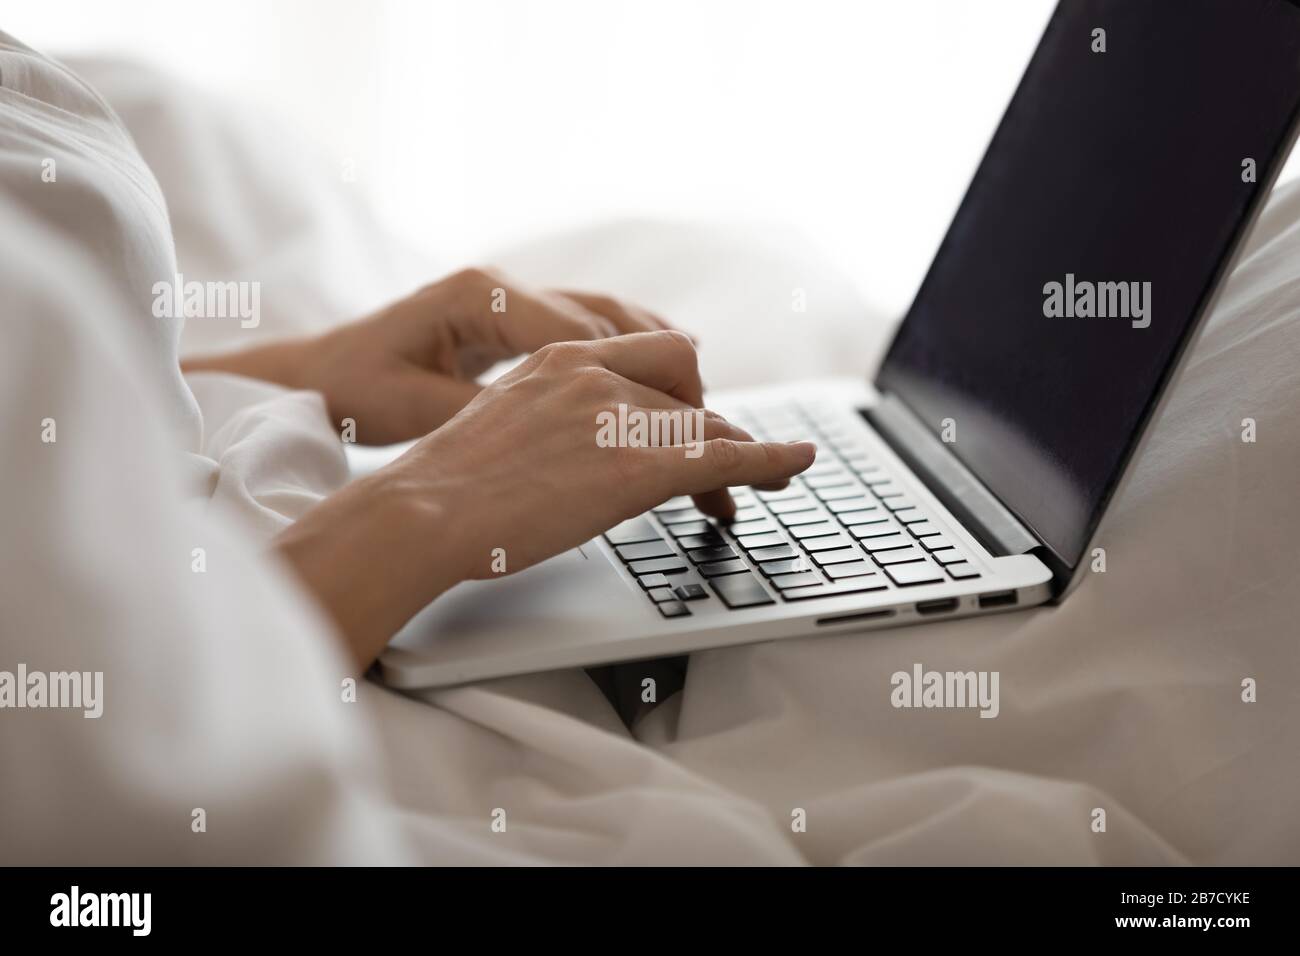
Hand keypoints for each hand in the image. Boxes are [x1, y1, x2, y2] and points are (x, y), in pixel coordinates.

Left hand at [183, 267, 678, 443]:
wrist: (314, 376)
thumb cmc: (355, 391)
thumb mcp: (421, 413)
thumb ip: (498, 420)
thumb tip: (576, 442)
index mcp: (481, 299)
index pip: (589, 337)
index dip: (646, 387)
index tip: (691, 428)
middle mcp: (506, 288)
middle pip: (618, 322)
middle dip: (672, 378)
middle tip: (710, 432)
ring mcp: (513, 301)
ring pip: (615, 321)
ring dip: (662, 365)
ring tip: (703, 414)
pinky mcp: (515, 324)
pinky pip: (595, 333)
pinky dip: (636, 362)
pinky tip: (660, 394)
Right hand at [276, 331, 816, 666]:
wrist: (421, 512)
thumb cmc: (444, 488)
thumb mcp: (503, 426)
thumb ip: (552, 420)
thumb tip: (578, 447)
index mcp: (558, 357)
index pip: (649, 356)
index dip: (682, 392)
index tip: (693, 417)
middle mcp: (594, 373)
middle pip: (686, 388)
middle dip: (710, 426)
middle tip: (724, 465)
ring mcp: (618, 414)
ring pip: (706, 426)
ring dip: (732, 458)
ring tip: (748, 487)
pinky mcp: (639, 464)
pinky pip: (728, 455)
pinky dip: (771, 459)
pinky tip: (793, 463)